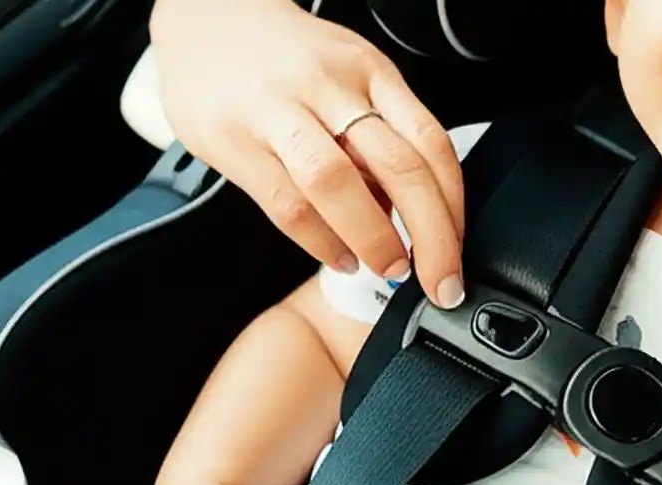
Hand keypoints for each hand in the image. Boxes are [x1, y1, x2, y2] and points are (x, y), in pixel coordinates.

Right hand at [150, 0, 465, 306]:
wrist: (204, 17)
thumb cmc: (286, 57)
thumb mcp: (351, 76)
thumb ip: (382, 134)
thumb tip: (414, 214)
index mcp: (371, 72)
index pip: (432, 144)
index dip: (453, 210)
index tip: (457, 255)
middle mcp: (329, 87)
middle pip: (400, 168)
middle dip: (431, 238)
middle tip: (438, 281)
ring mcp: (277, 110)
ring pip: (338, 183)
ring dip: (373, 239)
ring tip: (388, 269)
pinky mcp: (232, 139)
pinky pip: (287, 203)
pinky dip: (320, 241)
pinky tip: (339, 256)